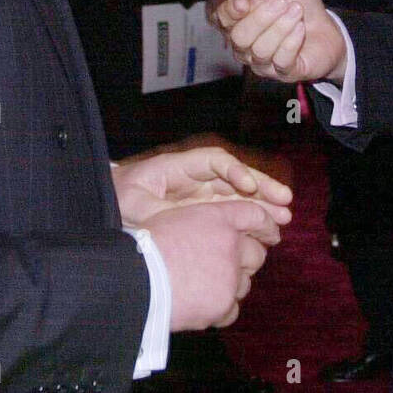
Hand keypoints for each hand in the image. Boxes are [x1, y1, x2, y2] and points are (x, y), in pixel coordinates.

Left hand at [112, 145, 292, 227]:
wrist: (107, 208)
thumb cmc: (118, 201)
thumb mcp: (133, 206)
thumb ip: (159, 210)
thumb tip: (184, 217)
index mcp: (178, 168)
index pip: (213, 161)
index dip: (234, 170)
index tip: (249, 186)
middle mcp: (194, 178)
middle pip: (234, 176)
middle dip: (261, 186)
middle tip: (285, 201)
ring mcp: (200, 195)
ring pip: (238, 195)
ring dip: (262, 204)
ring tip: (284, 217)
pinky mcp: (203, 213)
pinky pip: (231, 212)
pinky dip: (249, 219)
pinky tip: (266, 230)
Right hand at [145, 199, 281, 329]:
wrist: (136, 281)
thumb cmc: (147, 248)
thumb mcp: (176, 219)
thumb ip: (205, 224)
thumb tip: (215, 235)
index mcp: (219, 219)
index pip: (255, 215)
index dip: (267, 224)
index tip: (272, 233)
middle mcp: (231, 245)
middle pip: (256, 252)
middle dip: (248, 259)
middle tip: (233, 265)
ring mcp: (229, 277)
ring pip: (245, 282)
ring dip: (232, 283)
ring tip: (208, 286)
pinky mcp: (223, 305)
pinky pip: (233, 308)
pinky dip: (222, 308)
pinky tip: (204, 305)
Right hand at [204, 0, 347, 84]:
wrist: (325, 24)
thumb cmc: (293, 2)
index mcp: (235, 19)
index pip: (220, 19)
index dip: (230, 11)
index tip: (244, 1)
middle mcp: (243, 44)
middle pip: (240, 37)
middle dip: (263, 17)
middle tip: (282, 1)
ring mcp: (261, 61)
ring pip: (260, 49)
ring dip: (282, 27)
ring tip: (297, 11)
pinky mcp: (282, 72)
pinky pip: (281, 61)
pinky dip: (292, 41)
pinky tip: (301, 29)